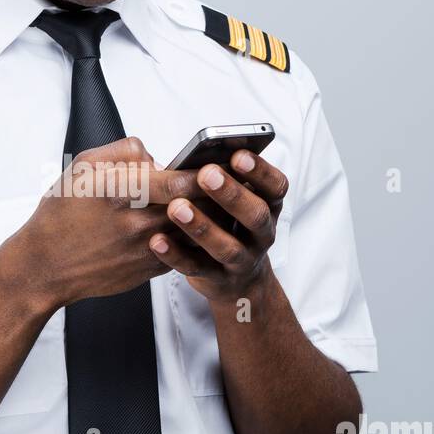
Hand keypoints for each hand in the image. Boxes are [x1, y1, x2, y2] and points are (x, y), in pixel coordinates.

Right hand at [9, 137, 202, 310]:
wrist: (45, 265)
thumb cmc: (61, 215)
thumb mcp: (84, 166)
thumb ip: (126, 151)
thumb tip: (159, 158)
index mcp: (122, 191)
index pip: (181, 180)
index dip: (205, 172)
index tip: (218, 165)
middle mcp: (137, 223)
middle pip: (195, 206)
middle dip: (212, 194)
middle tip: (223, 184)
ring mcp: (146, 250)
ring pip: (194, 229)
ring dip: (204, 216)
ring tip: (212, 204)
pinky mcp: (149, 270)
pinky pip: (183, 249)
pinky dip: (189, 237)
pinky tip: (188, 227)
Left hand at [148, 149, 288, 302]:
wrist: (237, 280)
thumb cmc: (229, 224)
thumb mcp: (236, 200)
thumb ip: (223, 178)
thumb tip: (196, 153)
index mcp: (268, 206)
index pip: (276, 186)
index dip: (260, 171)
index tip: (237, 155)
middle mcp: (262, 234)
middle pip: (255, 215)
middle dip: (231, 194)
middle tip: (206, 174)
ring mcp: (243, 260)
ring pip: (227, 247)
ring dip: (202, 226)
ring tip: (177, 208)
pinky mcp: (218, 279)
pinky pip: (197, 268)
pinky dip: (176, 254)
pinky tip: (157, 240)